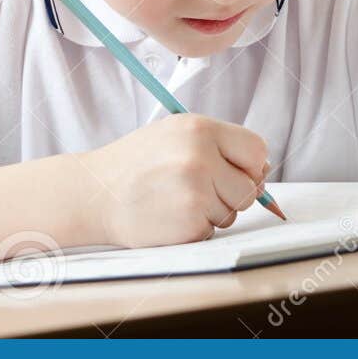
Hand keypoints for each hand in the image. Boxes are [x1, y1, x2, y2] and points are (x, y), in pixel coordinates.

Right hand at [82, 113, 269, 246]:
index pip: (256, 149)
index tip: (231, 171)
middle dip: (229, 193)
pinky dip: (196, 228)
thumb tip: (262, 170)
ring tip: (175, 199)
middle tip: (192, 187)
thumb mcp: (174, 134)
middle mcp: (200, 156)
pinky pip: (213, 230)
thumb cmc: (136, 164)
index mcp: (199, 128)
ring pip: (233, 211)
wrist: (95, 193)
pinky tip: (169, 215)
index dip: (248, 165)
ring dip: (211, 212)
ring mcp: (196, 190)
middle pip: (250, 187)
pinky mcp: (190, 222)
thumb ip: (217, 144)